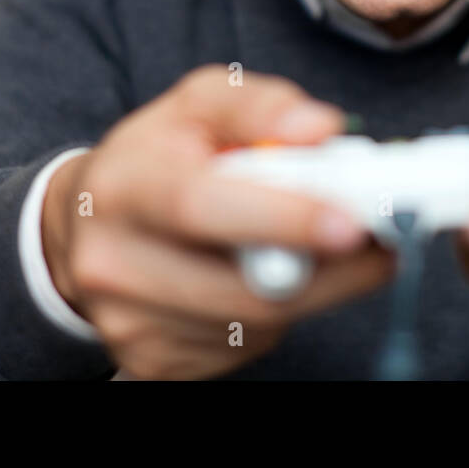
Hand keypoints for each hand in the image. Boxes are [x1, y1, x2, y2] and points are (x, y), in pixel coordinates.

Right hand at [41, 66, 393, 379]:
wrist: (85, 225)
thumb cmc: (157, 155)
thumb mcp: (200, 103)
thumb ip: (261, 105)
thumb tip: (321, 129)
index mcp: (124, 184)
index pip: (203, 206)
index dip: (283, 218)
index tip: (354, 223)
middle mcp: (112, 262)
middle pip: (241, 288)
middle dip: (329, 270)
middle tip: (383, 242)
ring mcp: (128, 323)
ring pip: (255, 324)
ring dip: (308, 288)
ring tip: (312, 246)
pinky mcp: (150, 364)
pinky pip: (243, 348)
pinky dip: (273, 315)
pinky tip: (260, 276)